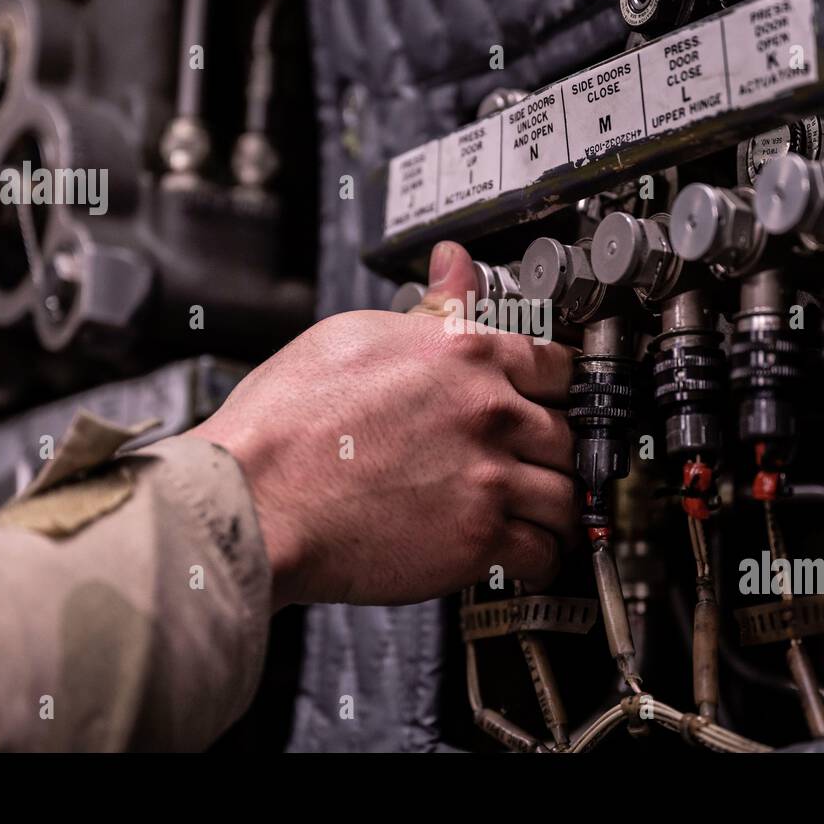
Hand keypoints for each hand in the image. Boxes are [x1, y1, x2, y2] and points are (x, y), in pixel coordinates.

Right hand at [189, 241, 577, 608]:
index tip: (556, 405)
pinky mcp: (478, 538)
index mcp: (465, 352)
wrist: (254, 497)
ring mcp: (488, 476)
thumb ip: (431, 308)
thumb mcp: (356, 334)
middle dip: (557, 452)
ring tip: (540, 514)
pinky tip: (529, 555)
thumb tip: (456, 265)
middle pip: (569, 432)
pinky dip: (543, 558)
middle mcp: (488, 411)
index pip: (557, 364)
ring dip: (557, 507)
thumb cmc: (286, 424)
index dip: (558, 389)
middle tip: (542, 465)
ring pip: (568, 494)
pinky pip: (544, 551)